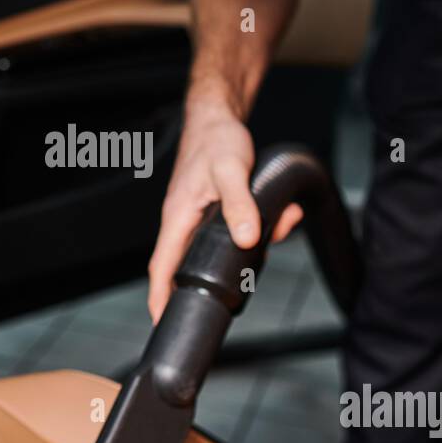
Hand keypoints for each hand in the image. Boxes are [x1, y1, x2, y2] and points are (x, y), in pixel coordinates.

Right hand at [147, 106, 302, 323]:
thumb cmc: (216, 140)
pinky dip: (258, 230)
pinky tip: (281, 217)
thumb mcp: (231, 170)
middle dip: (215, 283)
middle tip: (239, 293)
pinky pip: (233, 232)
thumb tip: (247, 239)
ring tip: (279, 228)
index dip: (160, 298)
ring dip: (249, 250)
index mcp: (178, 217)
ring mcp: (196, 219)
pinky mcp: (212, 213)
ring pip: (219, 249)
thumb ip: (240, 205)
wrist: (217, 118)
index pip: (162, 268)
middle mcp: (183, 222)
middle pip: (189, 266)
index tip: (163, 324)